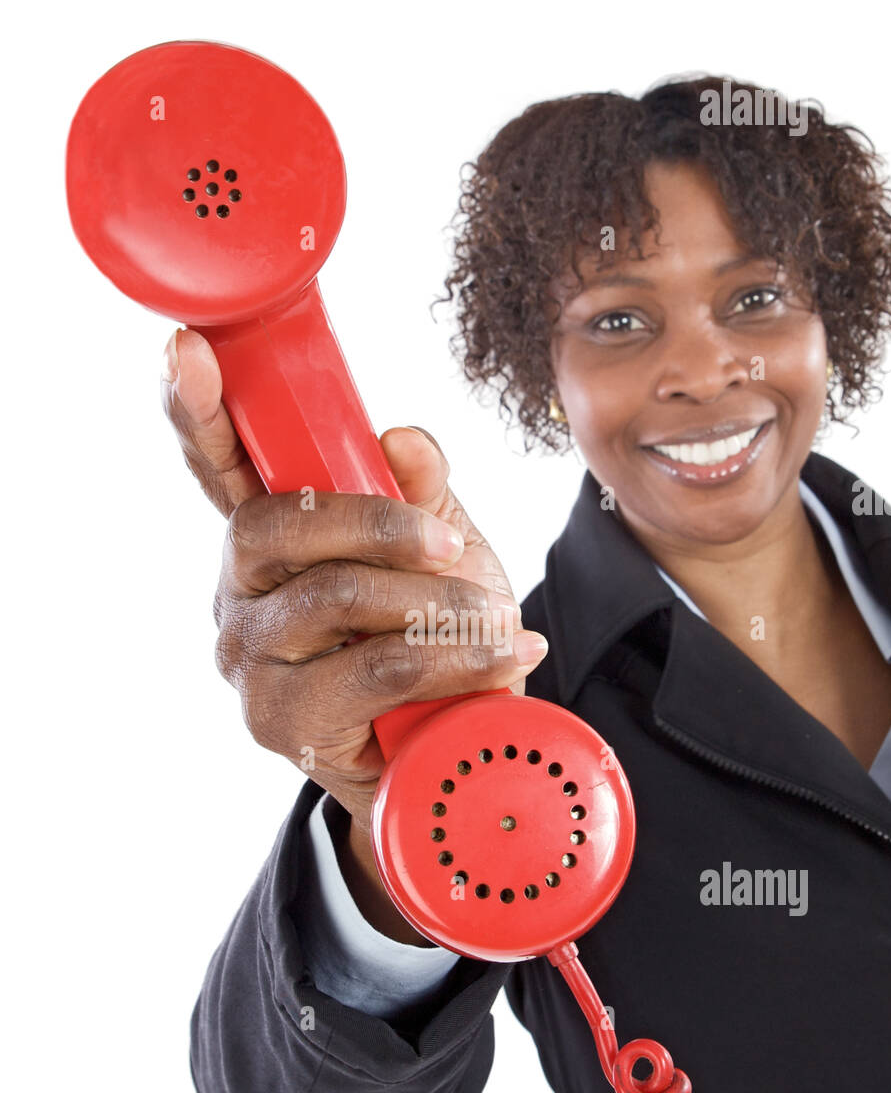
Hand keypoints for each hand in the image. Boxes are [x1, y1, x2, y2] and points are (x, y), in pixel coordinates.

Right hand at [161, 329, 548, 938]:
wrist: (458, 743)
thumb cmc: (437, 633)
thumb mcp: (444, 548)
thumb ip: (422, 491)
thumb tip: (401, 440)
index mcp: (268, 541)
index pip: (220, 468)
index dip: (199, 411)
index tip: (189, 348)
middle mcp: (240, 596)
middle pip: (271, 527)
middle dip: (371, 524)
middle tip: (447, 542)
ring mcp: (251, 662)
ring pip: (330, 598)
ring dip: (430, 600)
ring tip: (495, 615)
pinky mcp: (282, 721)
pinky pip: (372, 669)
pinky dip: (452, 656)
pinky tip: (499, 654)